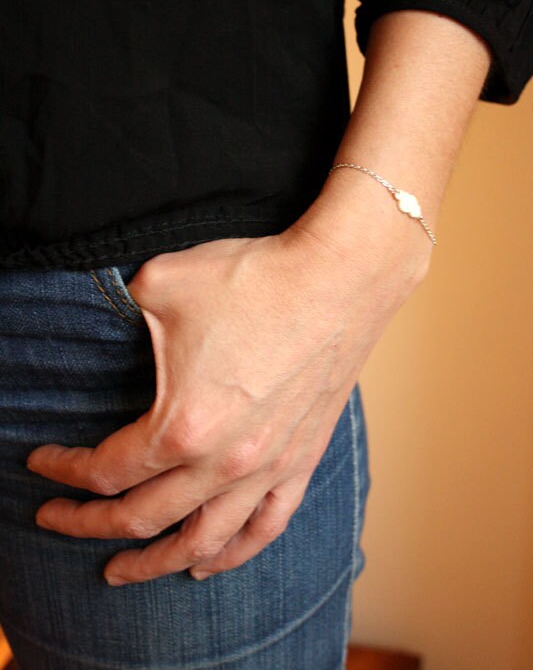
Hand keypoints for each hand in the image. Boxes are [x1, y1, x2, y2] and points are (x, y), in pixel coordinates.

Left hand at [26, 226, 420, 584]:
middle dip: (89, 525)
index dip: (63, 471)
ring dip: (156, 563)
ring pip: (203, 541)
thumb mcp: (160, 283)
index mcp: (181, 424)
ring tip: (124, 571)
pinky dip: (233, 553)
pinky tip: (209, 563)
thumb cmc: (255, 279)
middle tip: (58, 523)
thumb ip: (119, 309)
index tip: (41, 464)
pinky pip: (265, 526)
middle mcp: (223, 461)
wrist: (339, 277)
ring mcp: (267, 468)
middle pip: (142, 516)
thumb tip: (108, 313)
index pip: (105, 468)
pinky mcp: (302, 460)